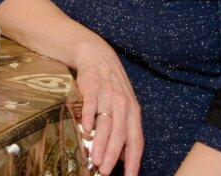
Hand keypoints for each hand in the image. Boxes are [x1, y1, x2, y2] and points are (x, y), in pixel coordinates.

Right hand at [70, 40, 143, 175]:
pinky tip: (84, 129)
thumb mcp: (124, 106)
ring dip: (100, 143)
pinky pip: (90, 105)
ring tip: (94, 159)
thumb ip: (125, 129)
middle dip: (112, 155)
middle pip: (120, 135)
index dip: (134, 159)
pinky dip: (88, 117)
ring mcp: (107, 96)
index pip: (136, 140)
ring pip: (105, 124)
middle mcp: (123, 105)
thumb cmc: (111, 85)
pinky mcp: (92, 87)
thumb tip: (123, 155)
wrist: (97, 56)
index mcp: (133, 112)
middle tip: (104, 171)